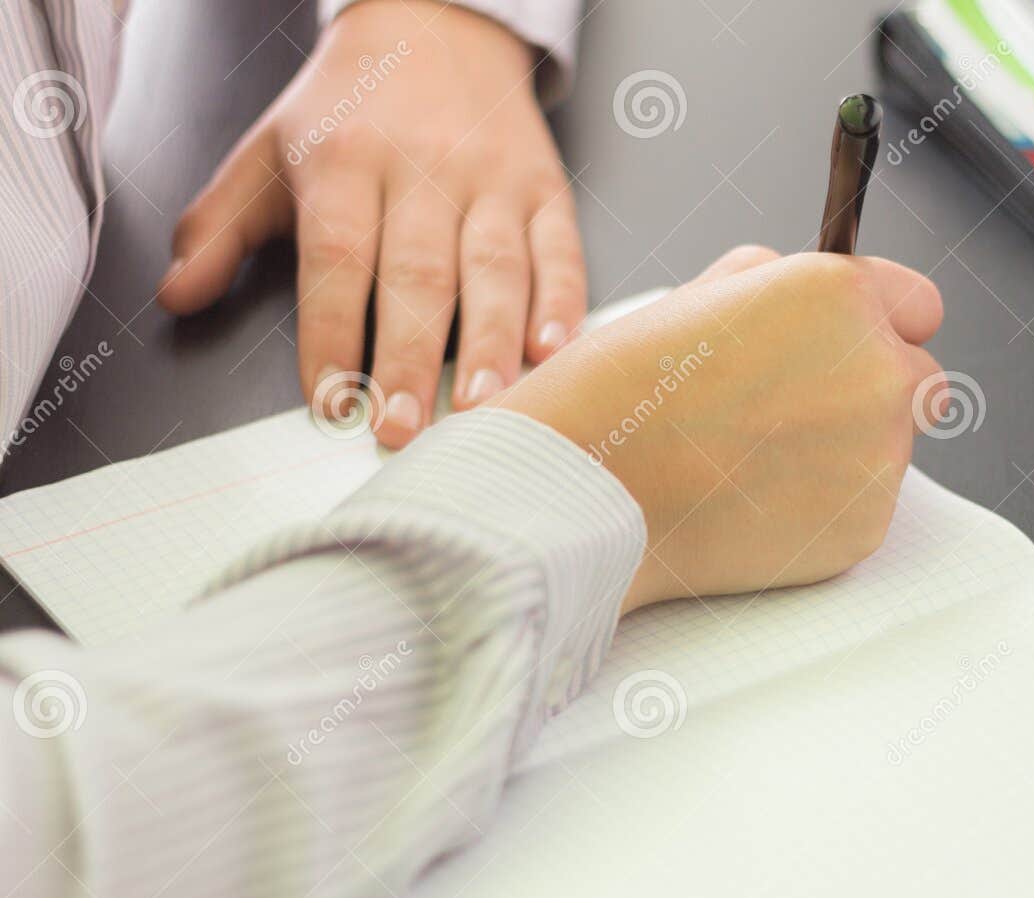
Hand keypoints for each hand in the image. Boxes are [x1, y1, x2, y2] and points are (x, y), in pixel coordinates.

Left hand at [156, 0, 584, 447]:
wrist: (435, 27)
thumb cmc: (350, 107)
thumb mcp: (269, 150)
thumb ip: (220, 227)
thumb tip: (177, 294)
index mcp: (347, 159)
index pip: (338, 255)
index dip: (331, 331)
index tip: (329, 398)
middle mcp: (425, 168)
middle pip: (419, 274)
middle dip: (408, 358)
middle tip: (400, 428)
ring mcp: (493, 181)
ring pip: (496, 270)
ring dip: (489, 345)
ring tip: (479, 407)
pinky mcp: (546, 190)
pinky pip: (560, 252)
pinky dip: (561, 305)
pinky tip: (549, 352)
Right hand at [497, 246, 946, 612]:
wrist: (591, 490)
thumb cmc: (621, 391)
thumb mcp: (695, 296)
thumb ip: (773, 283)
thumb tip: (795, 286)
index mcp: (839, 297)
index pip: (919, 304)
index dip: (880, 325)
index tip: (852, 345)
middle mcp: (877, 371)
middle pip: (918, 379)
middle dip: (870, 391)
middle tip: (791, 413)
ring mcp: (878, 456)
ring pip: (890, 448)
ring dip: (846, 451)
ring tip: (755, 461)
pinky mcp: (864, 526)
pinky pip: (863, 508)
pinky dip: (824, 509)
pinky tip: (755, 503)